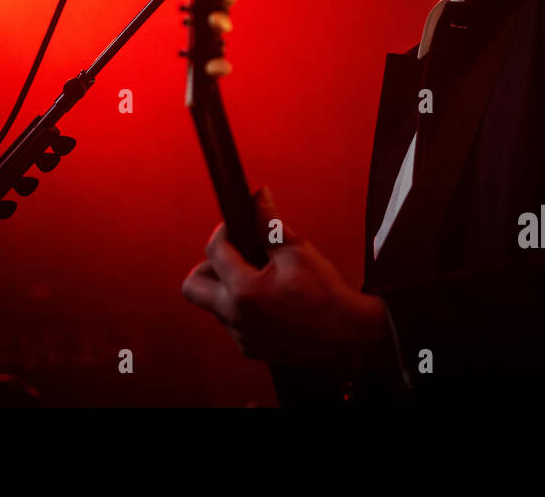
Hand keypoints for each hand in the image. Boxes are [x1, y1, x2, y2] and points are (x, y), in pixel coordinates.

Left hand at [181, 186, 392, 370]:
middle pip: (193, 286)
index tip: (238, 224)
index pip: (215, 251)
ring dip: (226, 286)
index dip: (224, 230)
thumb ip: (269, 223)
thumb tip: (258, 196)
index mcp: (243, 291)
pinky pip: (232, 323)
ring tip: (257, 274)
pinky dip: (240, 306)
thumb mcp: (297, 250)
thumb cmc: (326, 293)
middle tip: (234, 255)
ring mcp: (242, 336)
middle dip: (208, 265)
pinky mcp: (251, 348)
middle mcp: (235, 317)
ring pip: (213, 305)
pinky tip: (267, 297)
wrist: (351, 334)